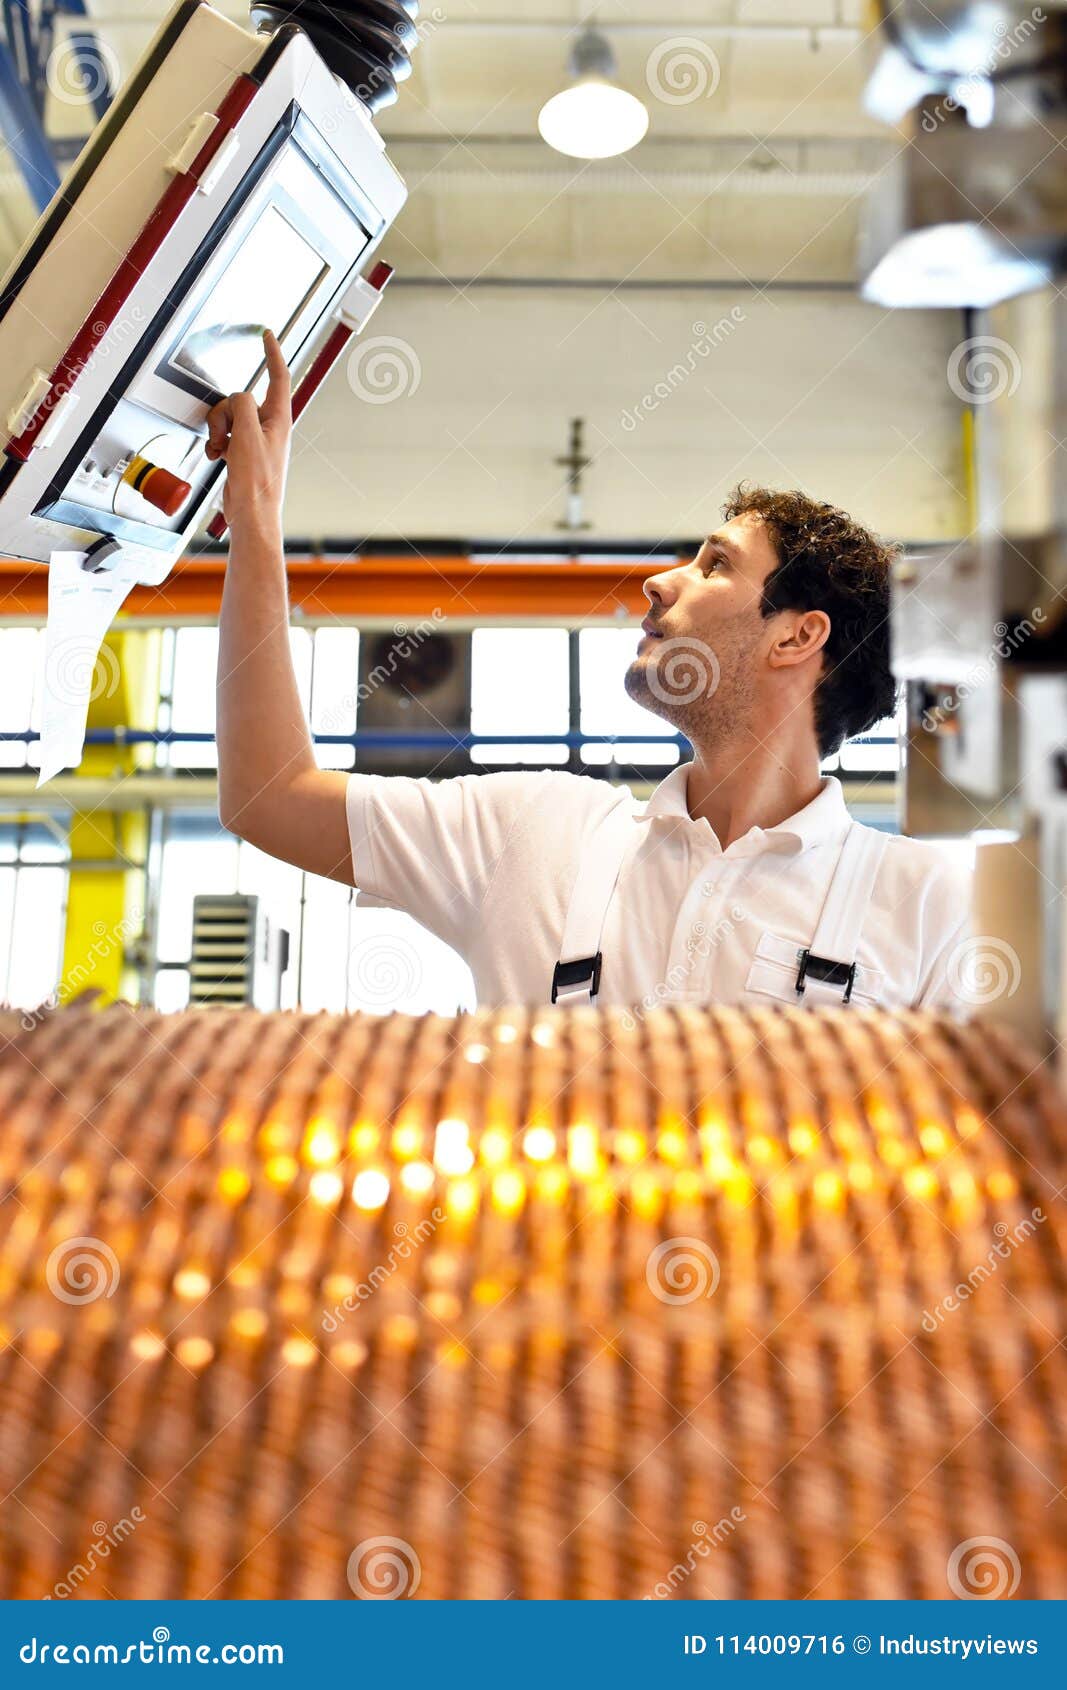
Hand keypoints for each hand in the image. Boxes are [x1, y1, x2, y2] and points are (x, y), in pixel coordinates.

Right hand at [204, 329, 291, 531]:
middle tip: (224, 436)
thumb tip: (237, 399)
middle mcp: (269, 427)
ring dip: (217, 430)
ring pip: (228, 416)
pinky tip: (216, 456)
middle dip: (223, 413)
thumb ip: (241, 406)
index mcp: (279, 419)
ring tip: (220, 450)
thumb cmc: (256, 482)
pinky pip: (224, 433)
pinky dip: (216, 442)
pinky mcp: (242, 451)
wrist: (251, 514)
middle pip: (240, 398)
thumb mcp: (247, 434)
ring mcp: (254, 439)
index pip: (278, 376)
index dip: (273, 353)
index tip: (268, 335)